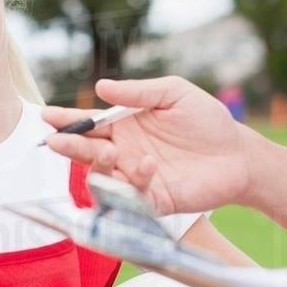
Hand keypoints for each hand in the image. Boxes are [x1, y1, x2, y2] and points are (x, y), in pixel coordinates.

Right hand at [41, 77, 253, 214]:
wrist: (238, 155)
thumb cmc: (207, 121)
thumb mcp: (174, 94)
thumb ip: (139, 93)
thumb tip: (100, 87)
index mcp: (125, 127)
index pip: (89, 124)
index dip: (67, 121)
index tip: (48, 116)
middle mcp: (124, 153)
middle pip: (88, 151)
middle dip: (70, 146)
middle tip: (57, 141)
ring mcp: (136, 178)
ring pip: (103, 176)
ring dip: (99, 164)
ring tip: (110, 150)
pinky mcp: (152, 200)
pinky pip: (131, 196)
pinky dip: (134, 181)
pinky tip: (148, 164)